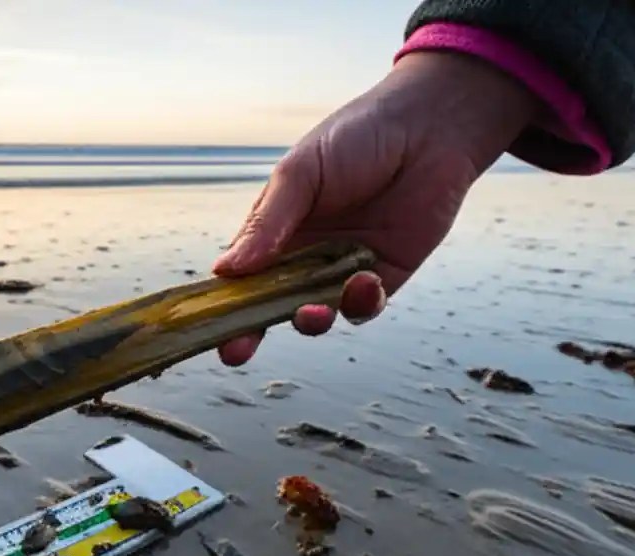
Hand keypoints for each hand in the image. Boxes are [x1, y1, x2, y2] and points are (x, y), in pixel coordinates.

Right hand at [212, 51, 539, 364]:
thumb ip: (267, 224)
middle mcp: (304, 255)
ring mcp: (341, 269)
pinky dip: (358, 303)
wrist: (428, 126)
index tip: (206, 327)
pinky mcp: (384, 276)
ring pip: (316, 314)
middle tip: (235, 350)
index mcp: (275, 228)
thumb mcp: (300, 174)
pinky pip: (363, 307)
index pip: (241, 274)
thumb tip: (225, 270)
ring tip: (310, 313)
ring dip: (309, 320)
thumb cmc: (356, 137)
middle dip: (250, 331)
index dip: (224, 303)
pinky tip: (363, 281)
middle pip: (270, 305)